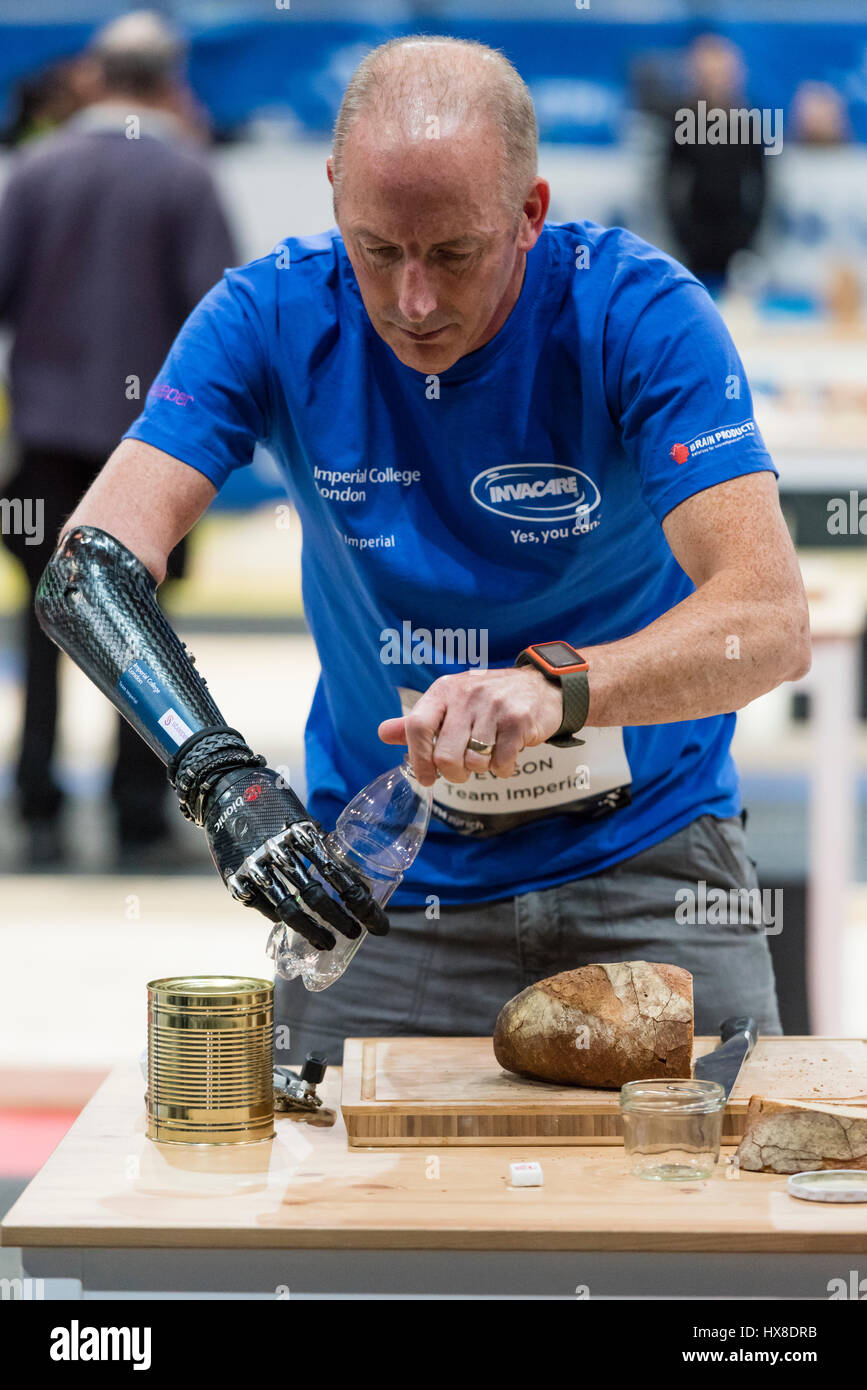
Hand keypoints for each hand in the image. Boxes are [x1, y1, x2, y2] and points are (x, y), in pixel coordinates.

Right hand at [202, 765, 388, 948]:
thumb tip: (347, 874)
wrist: (224, 790)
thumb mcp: (300, 816)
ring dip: (312, 930)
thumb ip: (318, 843)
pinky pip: (261, 906)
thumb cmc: (272, 803)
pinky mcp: (235, 876)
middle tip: (355, 933)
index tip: (376, 922)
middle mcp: (279, 851)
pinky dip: (278, 916)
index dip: (359, 902)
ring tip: (327, 942)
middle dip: (339, 920)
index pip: (338, 874)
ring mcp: (255, 866)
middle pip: (315, 896)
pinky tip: (292, 922)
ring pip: (288, 909)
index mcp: (302, 833)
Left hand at [378, 666, 562, 785]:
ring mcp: (493, 707)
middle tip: (462, 771)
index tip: (426, 777)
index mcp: (444, 690)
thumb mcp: (452, 703)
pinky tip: (507, 757)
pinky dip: (503, 769)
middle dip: (453, 773)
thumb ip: (419, 721)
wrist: (542, 687)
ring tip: (488, 756)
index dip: (418, 758)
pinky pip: (501, 763)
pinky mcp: (518, 721)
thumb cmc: (489, 701)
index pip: (417, 726)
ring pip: (473, 761)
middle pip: (445, 754)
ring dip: (480, 769)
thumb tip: (383, 733)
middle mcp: (466, 695)